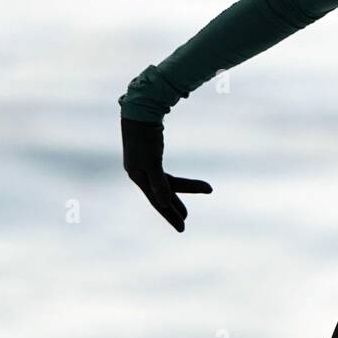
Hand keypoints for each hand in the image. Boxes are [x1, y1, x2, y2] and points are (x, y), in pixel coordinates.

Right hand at [121, 117, 211, 231]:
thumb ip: (158, 183)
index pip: (157, 201)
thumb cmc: (145, 136)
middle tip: (186, 222)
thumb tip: (165, 204)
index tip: (183, 228)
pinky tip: (179, 186)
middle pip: (161, 195)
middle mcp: (139, 173)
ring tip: (199, 195)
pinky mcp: (151, 156)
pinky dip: (174, 181)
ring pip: (165, 183)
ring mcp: (144, 165)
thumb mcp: (152, 161)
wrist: (140, 109)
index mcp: (138, 176)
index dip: (170, 215)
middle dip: (174, 209)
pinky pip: (164, 175)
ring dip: (181, 191)